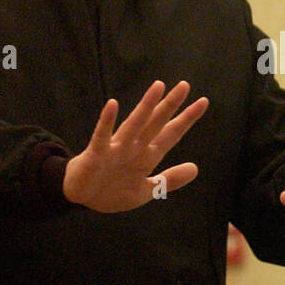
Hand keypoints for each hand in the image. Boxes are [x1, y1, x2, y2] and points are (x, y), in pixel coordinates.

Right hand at [62, 80, 208, 212]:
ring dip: (146, 106)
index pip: (171, 134)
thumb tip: (196, 168)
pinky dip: (106, 121)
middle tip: (185, 85)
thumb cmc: (111, 191)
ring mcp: (116, 148)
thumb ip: (169, 180)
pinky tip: (112, 105)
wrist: (81, 199)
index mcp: (147, 156)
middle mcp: (134, 147)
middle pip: (156, 123)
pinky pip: (102, 136)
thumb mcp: (146, 191)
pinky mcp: (97, 154)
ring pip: (134, 124)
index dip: (186, 119)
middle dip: (170, 105)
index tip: (203, 102)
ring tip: (158, 87)